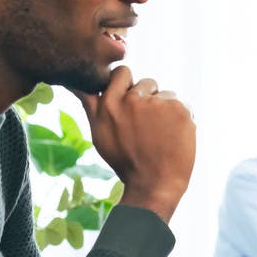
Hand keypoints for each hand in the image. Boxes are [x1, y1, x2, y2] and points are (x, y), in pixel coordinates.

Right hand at [76, 65, 195, 221]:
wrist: (154, 184)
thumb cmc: (124, 160)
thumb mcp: (98, 132)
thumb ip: (89, 103)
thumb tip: (73, 82)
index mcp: (109, 103)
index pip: (122, 72)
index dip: (129, 84)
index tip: (132, 100)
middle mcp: (132, 99)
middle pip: (147, 82)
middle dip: (149, 98)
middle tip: (148, 126)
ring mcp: (158, 103)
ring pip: (166, 94)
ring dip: (166, 109)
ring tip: (161, 134)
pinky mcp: (179, 109)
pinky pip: (183, 105)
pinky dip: (181, 118)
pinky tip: (174, 136)